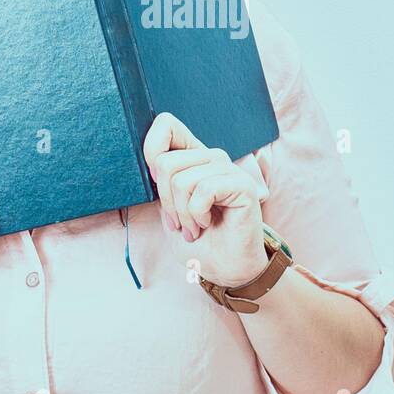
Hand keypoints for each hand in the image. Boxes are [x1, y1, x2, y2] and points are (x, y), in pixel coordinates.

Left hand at [143, 112, 269, 286]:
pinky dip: (198, 215)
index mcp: (192, 158)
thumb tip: (152, 166)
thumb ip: (161, 184)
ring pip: (182, 180)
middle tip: (180, 222)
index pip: (166, 125)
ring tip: (194, 227)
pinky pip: (203, 190)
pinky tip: (208, 223)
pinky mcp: (242, 184)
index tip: (156, 183)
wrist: (226, 269)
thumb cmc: (200, 241)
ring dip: (183, 213)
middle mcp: (211, 157)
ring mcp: (228, 169)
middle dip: (166, 201)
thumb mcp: (169, 210)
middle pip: (165, 163)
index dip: (151, 149)